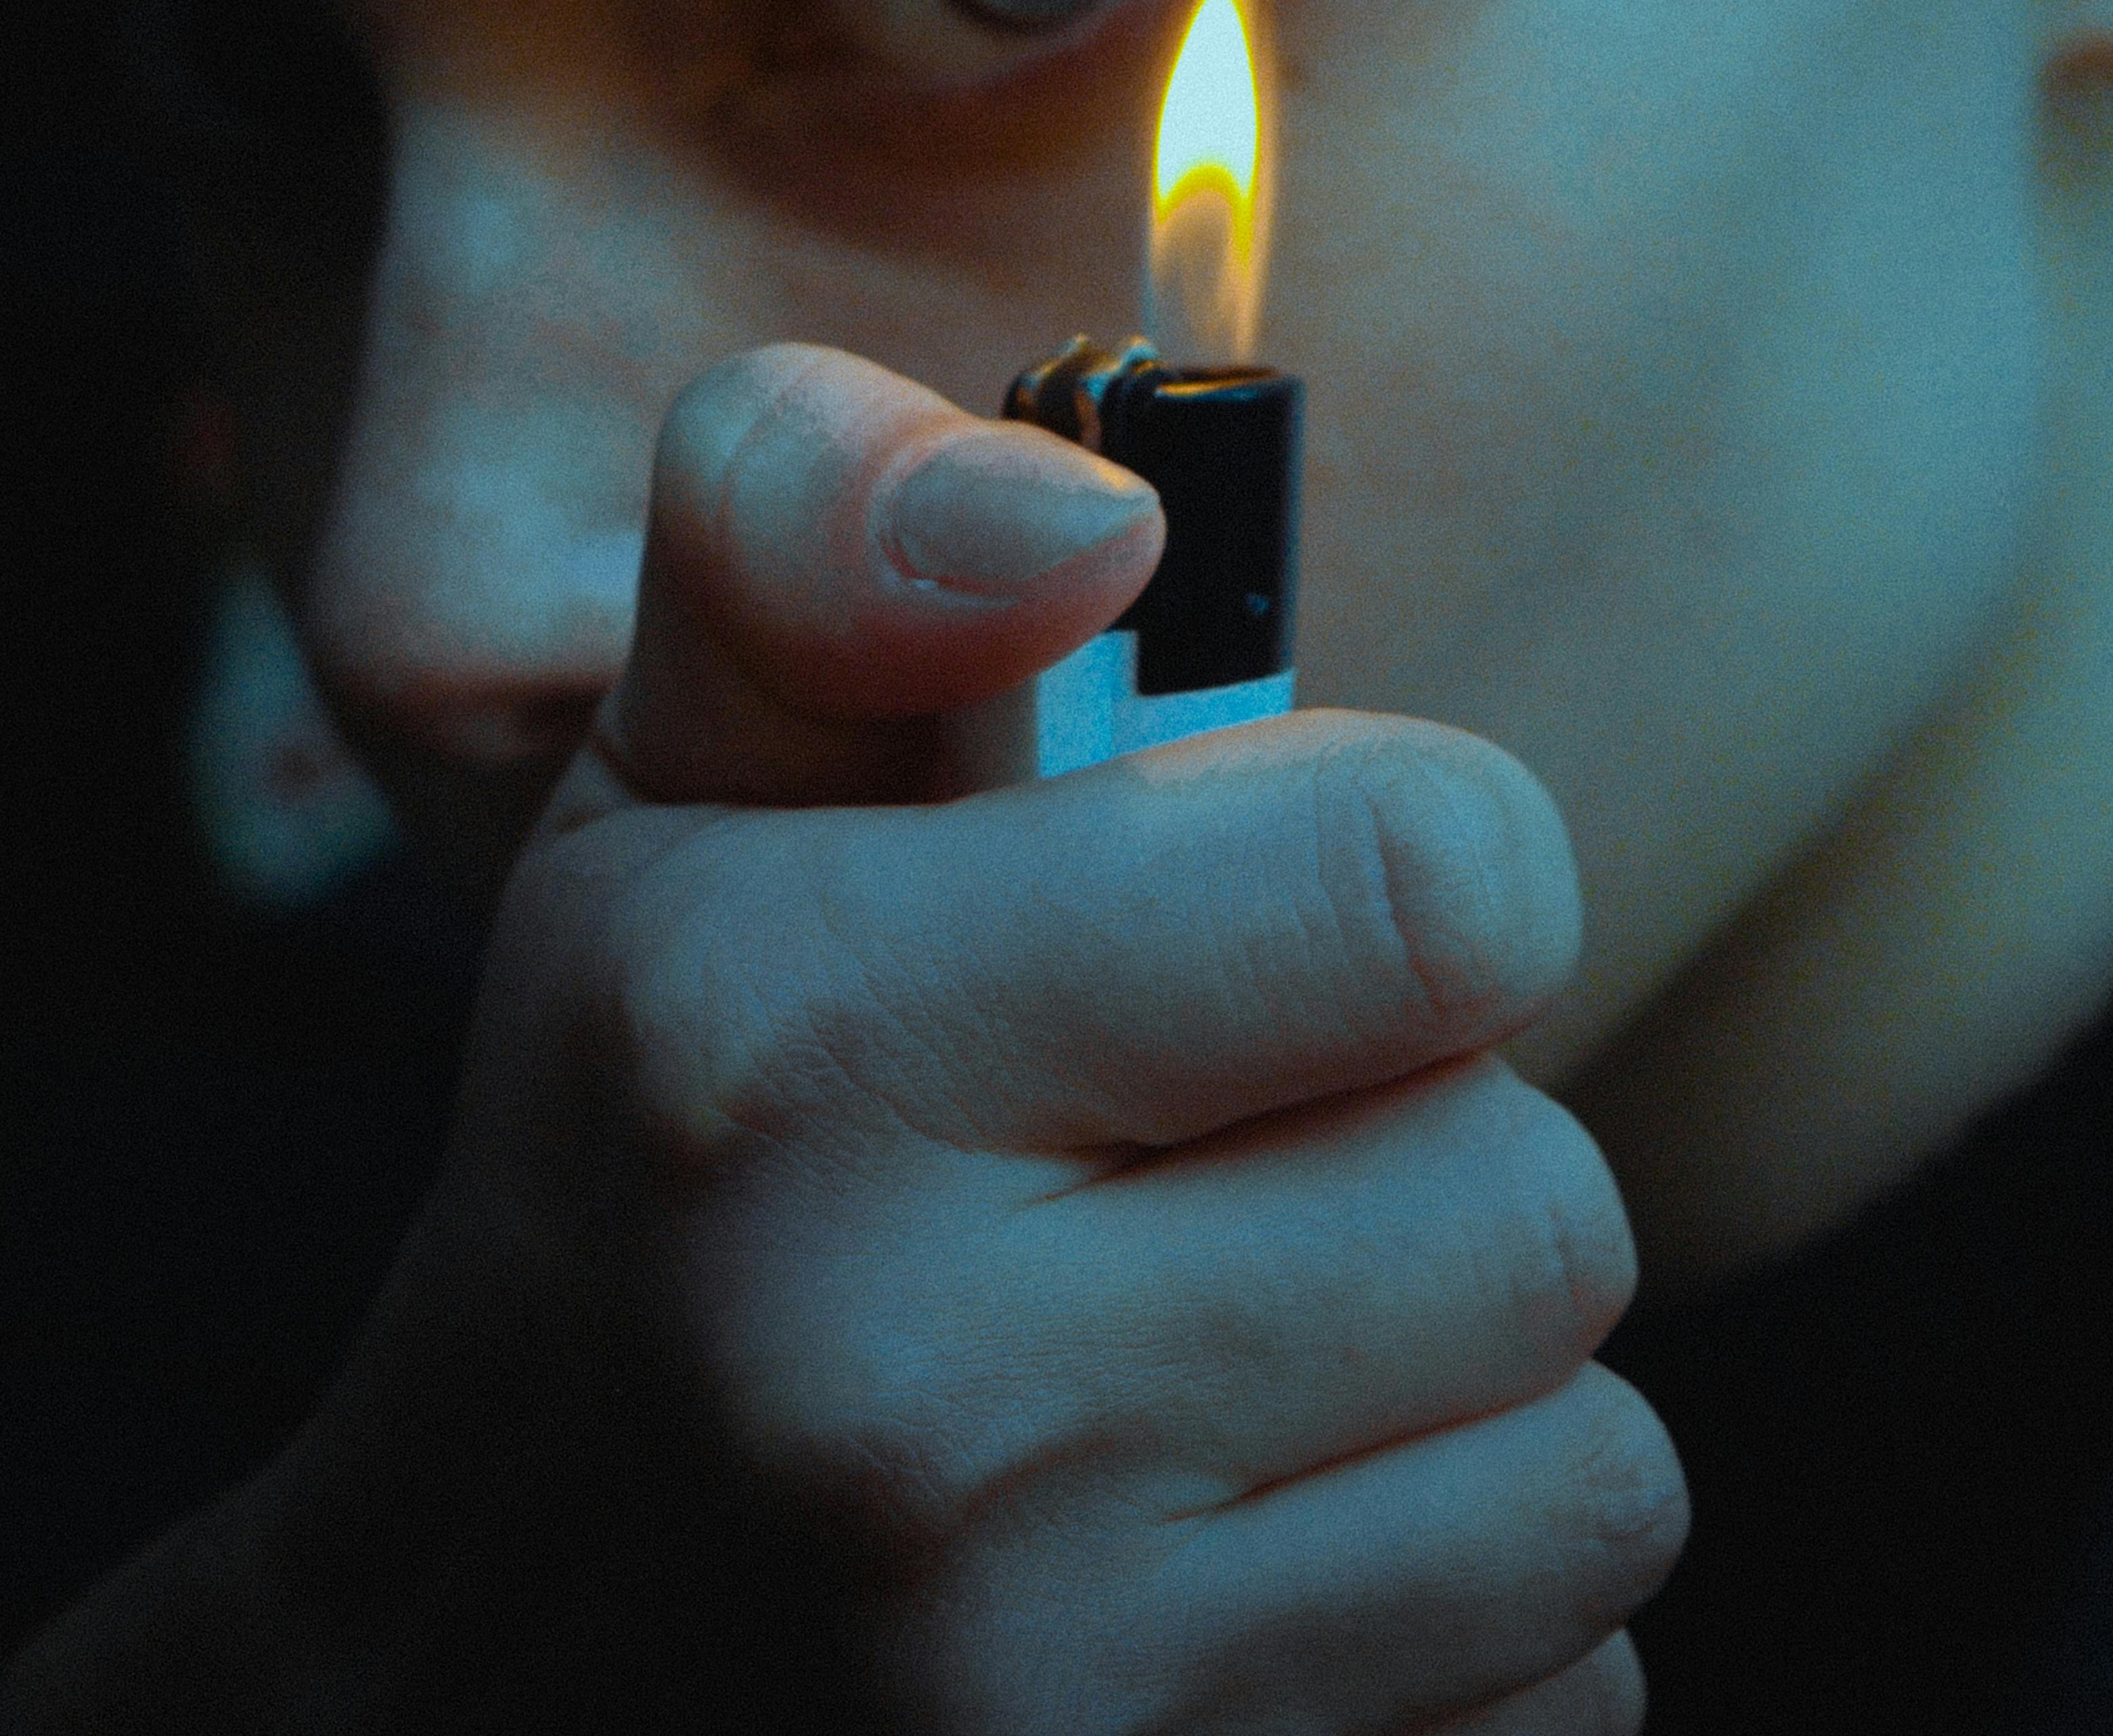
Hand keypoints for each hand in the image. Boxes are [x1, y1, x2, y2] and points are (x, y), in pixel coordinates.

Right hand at [16, 347, 1686, 1733]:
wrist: (495, 1678)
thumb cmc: (652, 1163)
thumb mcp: (680, 798)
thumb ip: (827, 534)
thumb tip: (1087, 523)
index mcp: (788, 1051)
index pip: (1441, 891)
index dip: (1415, 871)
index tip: (1279, 917)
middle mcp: (902, 1401)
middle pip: (1544, 1202)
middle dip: (1415, 1161)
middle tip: (1206, 1180)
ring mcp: (1040, 1706)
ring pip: (1590, 1473)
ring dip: (1449, 1406)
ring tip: (1217, 1386)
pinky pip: (1572, 1698)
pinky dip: (1446, 1631)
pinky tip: (1228, 1582)